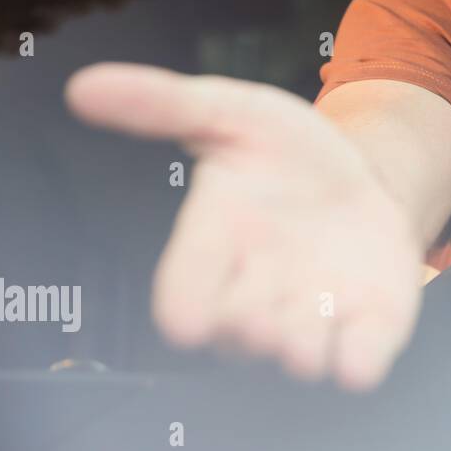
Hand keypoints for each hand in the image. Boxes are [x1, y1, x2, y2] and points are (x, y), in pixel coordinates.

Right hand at [65, 62, 424, 390]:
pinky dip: (358, 362)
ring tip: (320, 303)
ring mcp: (311, 318)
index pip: (182, 297)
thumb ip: (165, 104)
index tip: (186, 319)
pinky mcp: (365, 328)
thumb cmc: (283, 152)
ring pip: (298, 355)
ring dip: (304, 344)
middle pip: (241, 334)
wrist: (360, 176)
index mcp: (213, 248)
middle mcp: (255, 295)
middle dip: (252, 322)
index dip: (184, 308)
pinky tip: (361, 352)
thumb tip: (85, 86)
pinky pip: (357, 364)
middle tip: (266, 301)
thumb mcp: (233, 112)